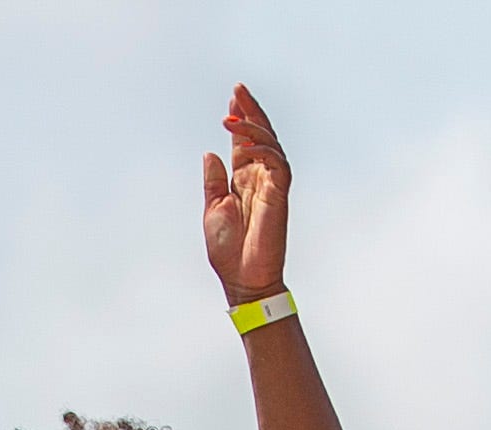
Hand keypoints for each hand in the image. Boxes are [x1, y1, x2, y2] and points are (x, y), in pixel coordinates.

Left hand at [203, 83, 289, 301]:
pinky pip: (277, 163)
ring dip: (254, 126)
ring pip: (270, 143)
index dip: (240, 119)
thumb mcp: (213, 209)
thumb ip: (214, 181)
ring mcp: (272, 185)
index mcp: (243, 180)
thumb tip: (210, 153)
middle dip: (250, 111)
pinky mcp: (280, 194)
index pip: (244, 142)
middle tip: (238, 91)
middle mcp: (259, 178)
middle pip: (260, 135)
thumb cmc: (228, 251)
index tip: (232, 99)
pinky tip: (247, 144)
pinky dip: (264, 149)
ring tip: (234, 117)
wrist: (242, 278)